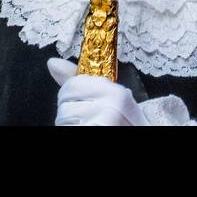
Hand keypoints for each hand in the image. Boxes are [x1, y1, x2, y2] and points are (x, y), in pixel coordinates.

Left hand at [47, 58, 196, 125]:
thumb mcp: (112, 100)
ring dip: (71, 124)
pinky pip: (67, 128)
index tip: (84, 105)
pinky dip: (74, 129)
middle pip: (65, 104)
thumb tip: (53, 63)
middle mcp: (111, 105)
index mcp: (117, 93)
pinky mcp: (96, 129)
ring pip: (63, 119)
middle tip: (90, 119)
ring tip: (91, 124)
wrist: (143, 133)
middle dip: (70, 112)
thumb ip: (83, 82)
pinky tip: (89, 128)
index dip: (72, 96)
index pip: (73, 85)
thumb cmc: (126, 122)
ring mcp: (103, 122)